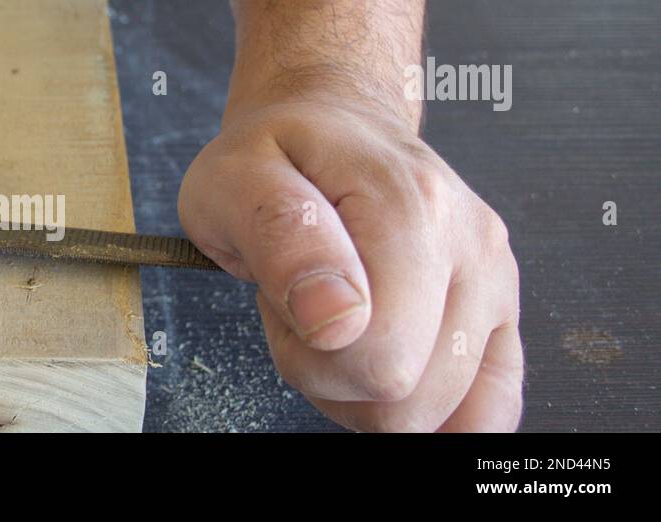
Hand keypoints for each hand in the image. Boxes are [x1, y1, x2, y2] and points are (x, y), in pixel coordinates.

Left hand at [179, 93, 522, 431]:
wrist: (330, 119)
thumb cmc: (276, 155)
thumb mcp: (234, 181)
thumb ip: (281, 241)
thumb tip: (336, 319)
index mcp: (408, 206)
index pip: (379, 357)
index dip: (309, 355)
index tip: (285, 303)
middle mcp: (470, 242)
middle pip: (409, 396)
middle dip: (334, 375)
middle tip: (306, 310)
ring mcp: (495, 278)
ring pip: (439, 411)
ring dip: (369, 386)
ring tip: (341, 319)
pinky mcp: (503, 311)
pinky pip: (489, 409)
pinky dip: (429, 407)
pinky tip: (388, 360)